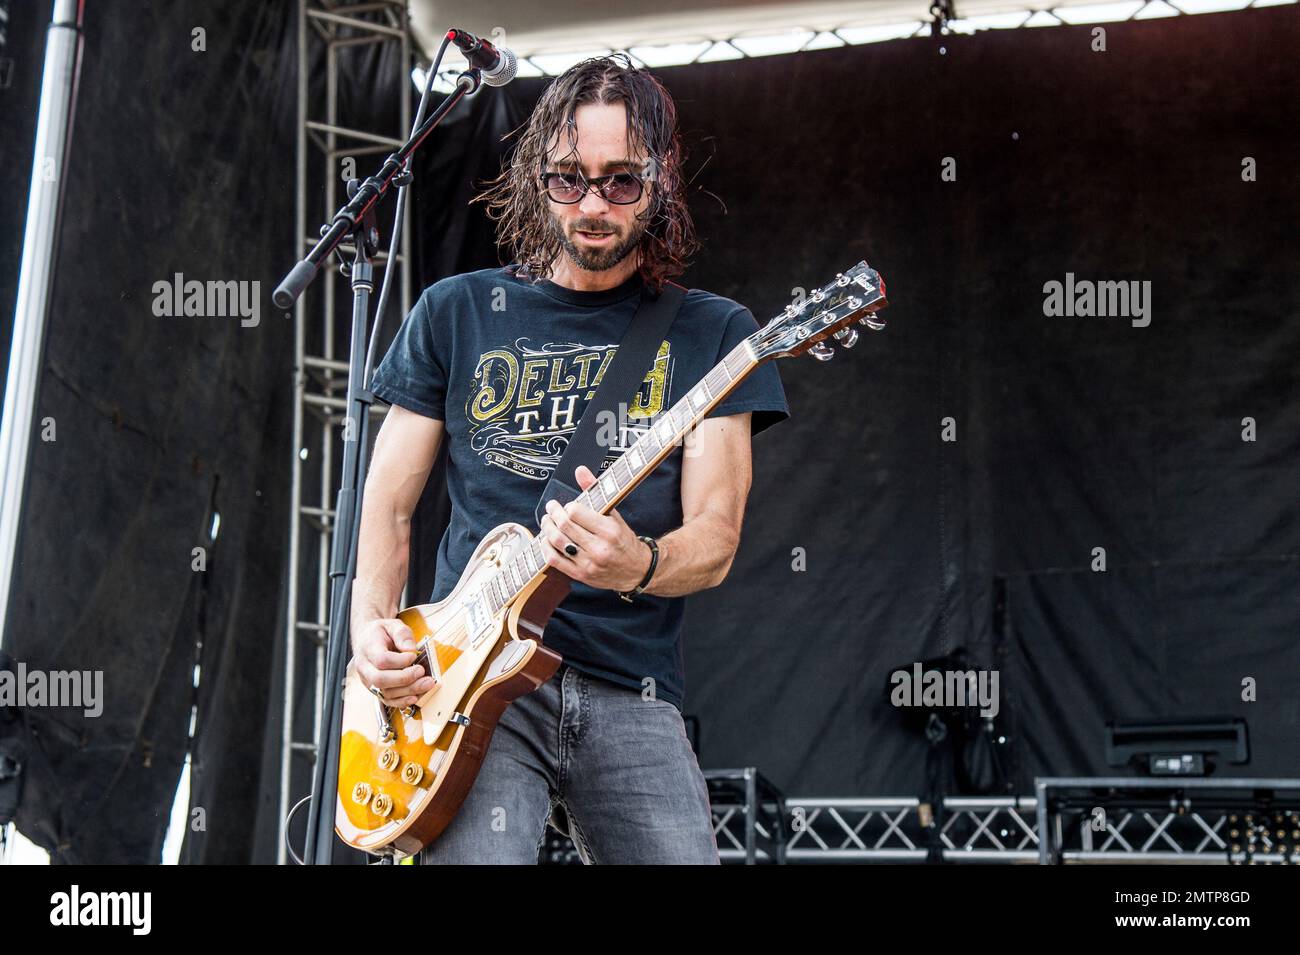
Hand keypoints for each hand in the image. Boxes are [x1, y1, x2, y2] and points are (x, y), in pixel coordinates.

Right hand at [351, 617, 437, 706]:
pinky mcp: (375, 689)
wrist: (368, 639)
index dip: (399, 661)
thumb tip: (411, 649)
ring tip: (426, 684)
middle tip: (422, 672)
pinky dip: (401, 701)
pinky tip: (414, 697)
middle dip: (404, 678)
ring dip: (407, 691)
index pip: (381, 659)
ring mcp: (368, 680)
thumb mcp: (392, 625)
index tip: (413, 656)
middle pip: (380, 679)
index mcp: (368, 648)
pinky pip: (386, 700)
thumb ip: (402, 634)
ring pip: (384, 692)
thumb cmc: (381, 633)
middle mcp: (365, 667)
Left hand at [539, 464, 652, 591]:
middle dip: (553, 514)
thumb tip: (580, 470)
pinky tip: (546, 540)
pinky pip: (555, 560)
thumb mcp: (614, 515)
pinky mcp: (581, 575)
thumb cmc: (624, 540)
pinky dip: (545, 547)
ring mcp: (589, 563)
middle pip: (565, 526)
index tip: (567, 505)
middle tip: (551, 508)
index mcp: (609, 531)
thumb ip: (595, 491)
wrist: (637, 570)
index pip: (576, 513)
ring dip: (547, 528)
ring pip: (557, 542)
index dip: (568, 507)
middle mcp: (599, 548)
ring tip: (547, 521)